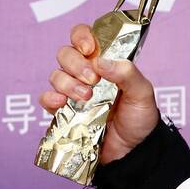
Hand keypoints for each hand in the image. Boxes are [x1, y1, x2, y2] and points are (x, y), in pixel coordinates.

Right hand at [38, 22, 159, 164]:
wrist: (134, 152)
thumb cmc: (140, 118)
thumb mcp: (143, 93)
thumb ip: (128, 73)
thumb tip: (101, 61)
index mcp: (104, 62)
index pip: (84, 37)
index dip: (81, 36)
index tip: (89, 48)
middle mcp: (85, 74)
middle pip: (65, 54)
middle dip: (75, 63)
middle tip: (93, 80)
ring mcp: (73, 93)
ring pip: (55, 75)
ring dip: (66, 83)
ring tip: (85, 97)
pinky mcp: (63, 112)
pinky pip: (46, 99)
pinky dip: (50, 98)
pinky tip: (62, 103)